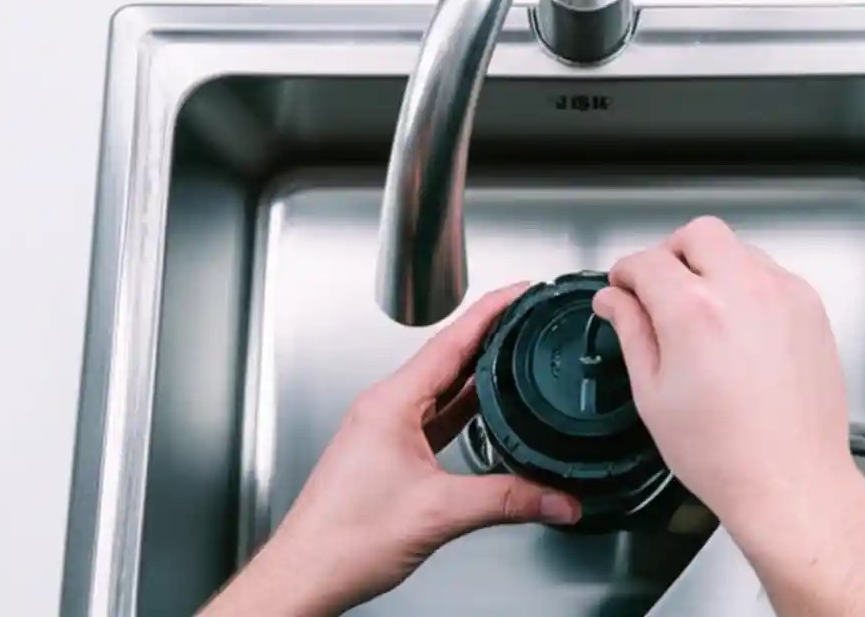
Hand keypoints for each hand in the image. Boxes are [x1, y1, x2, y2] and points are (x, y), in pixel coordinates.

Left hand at [201, 284, 580, 616]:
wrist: (308, 574)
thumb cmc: (343, 540)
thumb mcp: (440, 512)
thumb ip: (508, 501)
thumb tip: (556, 498)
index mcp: (391, 404)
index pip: (450, 341)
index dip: (490, 312)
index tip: (518, 291)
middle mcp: (384, 409)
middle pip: (447, 358)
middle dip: (490, 335)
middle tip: (526, 318)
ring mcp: (384, 431)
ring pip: (440, 390)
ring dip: (477, 373)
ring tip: (515, 356)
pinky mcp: (387, 455)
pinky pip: (434, 418)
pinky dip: (463, 409)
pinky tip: (485, 415)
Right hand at [594, 217, 864, 615]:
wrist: (790, 480)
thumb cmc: (723, 453)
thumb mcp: (653, 394)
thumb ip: (631, 333)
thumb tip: (613, 300)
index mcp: (694, 311)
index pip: (647, 261)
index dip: (626, 273)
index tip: (622, 288)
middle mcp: (744, 290)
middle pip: (698, 234)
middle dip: (671, 254)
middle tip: (660, 290)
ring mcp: (784, 295)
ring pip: (739, 249)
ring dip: (712, 268)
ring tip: (702, 315)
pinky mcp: (810, 310)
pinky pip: (771, 275)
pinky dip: (748, 287)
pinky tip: (738, 329)